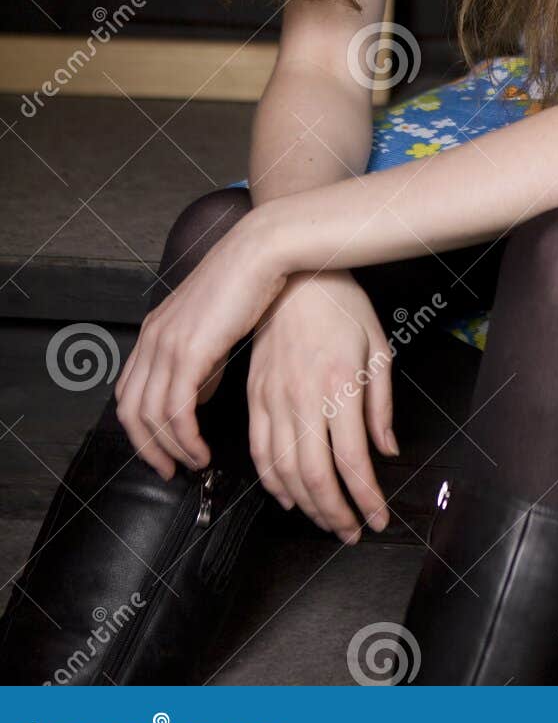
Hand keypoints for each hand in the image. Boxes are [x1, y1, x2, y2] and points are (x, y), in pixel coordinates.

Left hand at [114, 213, 286, 479]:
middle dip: (147, 448)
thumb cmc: (249, 284)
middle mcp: (152, 339)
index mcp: (156, 331)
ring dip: (170, 449)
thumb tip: (200, 394)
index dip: (141, 429)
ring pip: (149, 416)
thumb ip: (201, 361)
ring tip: (193, 462)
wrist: (262, 251)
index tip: (163, 450)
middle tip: (170, 470)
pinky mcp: (187, 351)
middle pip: (129, 411)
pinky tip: (202, 448)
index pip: (129, 393)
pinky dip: (185, 438)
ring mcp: (166, 344)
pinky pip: (175, 410)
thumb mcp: (214, 327)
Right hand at [247, 270, 397, 543]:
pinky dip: (272, 482)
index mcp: (340, 387)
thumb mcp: (378, 348)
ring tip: (327, 521)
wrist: (294, 274)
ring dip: (306, 506)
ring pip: (284, 471)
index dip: (366, 500)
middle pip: (316, 477)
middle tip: (352, 532)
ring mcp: (273, 399)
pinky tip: (288, 496)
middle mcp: (303, 399)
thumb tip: (387, 451)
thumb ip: (381, 405)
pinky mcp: (253, 397)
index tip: (378, 520)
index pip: (353, 462)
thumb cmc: (342, 305)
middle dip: (335, 514)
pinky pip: (258, 451)